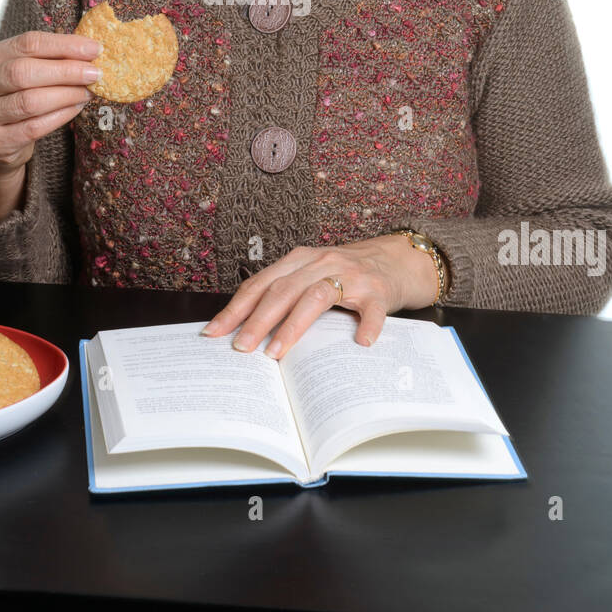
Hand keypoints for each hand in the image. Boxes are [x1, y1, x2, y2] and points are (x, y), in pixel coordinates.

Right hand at [0, 29, 102, 186]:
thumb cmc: (10, 104)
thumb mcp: (17, 78)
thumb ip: (44, 62)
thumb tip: (89, 51)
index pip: (26, 44)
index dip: (63, 44)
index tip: (94, 48)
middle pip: (23, 72)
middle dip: (66, 71)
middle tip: (95, 73)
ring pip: (29, 101)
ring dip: (66, 94)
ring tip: (88, 91)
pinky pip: (32, 128)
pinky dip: (60, 116)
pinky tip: (76, 108)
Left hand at [201, 235, 439, 359]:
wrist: (397, 259)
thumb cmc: (347, 274)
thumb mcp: (312, 275)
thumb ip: (285, 293)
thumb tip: (243, 329)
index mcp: (301, 259)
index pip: (261, 282)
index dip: (236, 307)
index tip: (214, 331)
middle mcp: (323, 262)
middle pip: (283, 289)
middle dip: (258, 320)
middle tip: (240, 348)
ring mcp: (352, 275)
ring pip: (317, 296)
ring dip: (294, 325)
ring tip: (277, 352)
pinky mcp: (379, 291)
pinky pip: (372, 310)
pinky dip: (367, 326)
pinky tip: (360, 343)